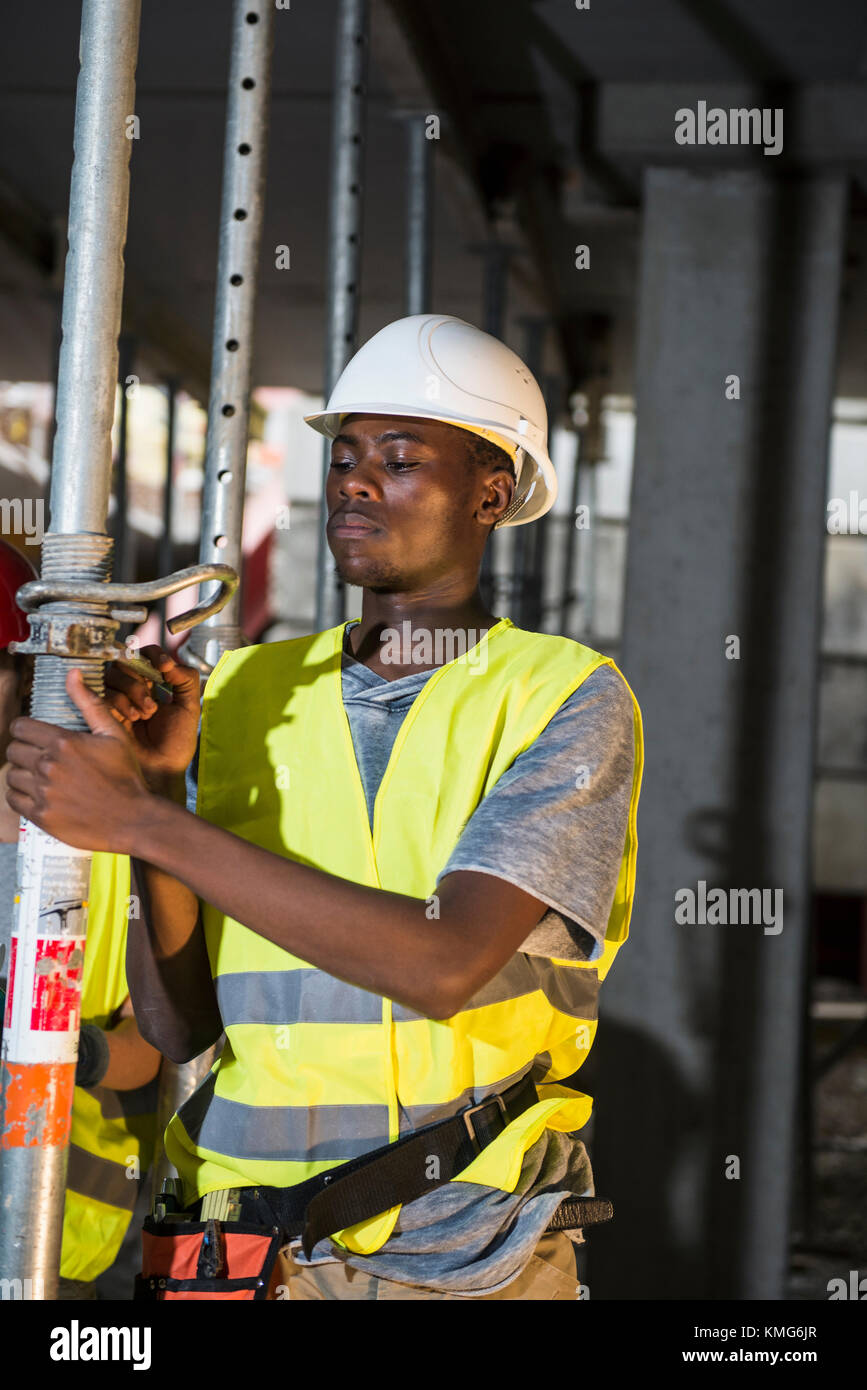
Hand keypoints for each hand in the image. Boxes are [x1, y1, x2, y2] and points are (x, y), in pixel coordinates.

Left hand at [5, 669, 151, 853]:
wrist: (133, 818)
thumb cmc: (126, 775)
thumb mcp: (113, 734)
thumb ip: (89, 703)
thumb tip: (72, 673)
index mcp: (63, 742)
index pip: (20, 727)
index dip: (25, 729)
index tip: (33, 735)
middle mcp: (48, 766)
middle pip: (13, 751)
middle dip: (23, 751)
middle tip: (39, 757)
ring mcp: (43, 792)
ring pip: (12, 776)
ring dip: (22, 774)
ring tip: (40, 777)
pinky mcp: (42, 815)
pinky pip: (13, 800)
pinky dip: (21, 796)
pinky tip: (37, 794)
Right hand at [105, 643, 199, 779]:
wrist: (163, 771)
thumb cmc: (177, 744)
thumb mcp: (190, 708)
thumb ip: (186, 679)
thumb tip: (167, 662)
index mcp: (153, 684)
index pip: (145, 654)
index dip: (152, 653)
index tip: (163, 665)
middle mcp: (132, 689)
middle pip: (125, 662)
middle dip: (140, 679)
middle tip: (153, 705)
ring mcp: (117, 700)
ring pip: (113, 675)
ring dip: (132, 691)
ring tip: (145, 715)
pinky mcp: (103, 712)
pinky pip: (104, 694)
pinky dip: (121, 702)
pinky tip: (133, 720)